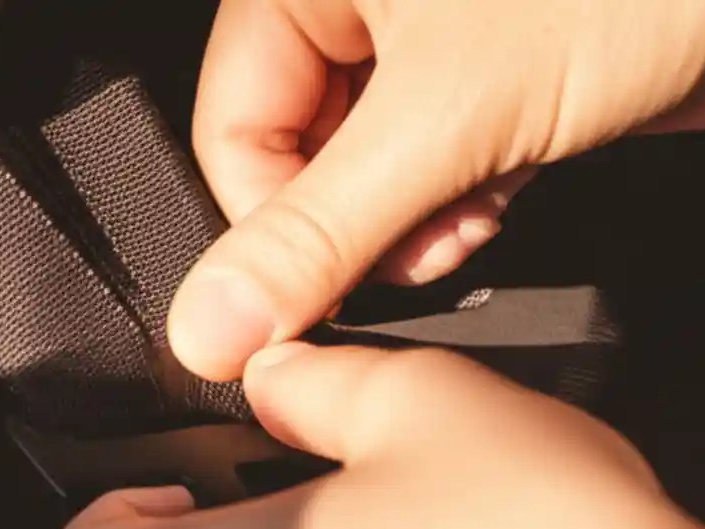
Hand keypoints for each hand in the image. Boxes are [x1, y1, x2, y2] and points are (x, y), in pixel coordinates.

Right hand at [168, 0, 704, 379]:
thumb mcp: (441, 123)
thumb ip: (317, 234)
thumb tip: (212, 321)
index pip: (231, 128)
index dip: (265, 227)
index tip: (304, 298)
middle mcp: (355, 4)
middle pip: (296, 153)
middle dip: (352, 224)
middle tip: (399, 252)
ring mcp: (421, 43)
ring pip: (366, 170)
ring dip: (408, 223)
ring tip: (460, 220)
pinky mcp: (484, 82)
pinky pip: (430, 167)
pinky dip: (454, 205)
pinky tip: (492, 202)